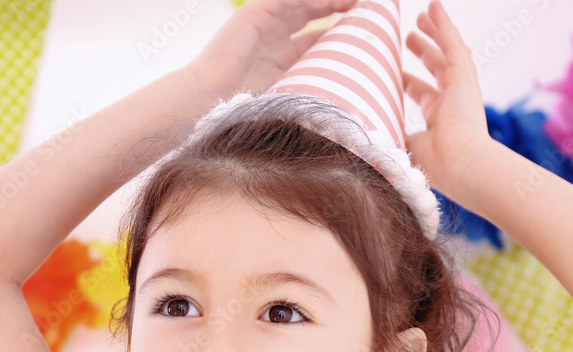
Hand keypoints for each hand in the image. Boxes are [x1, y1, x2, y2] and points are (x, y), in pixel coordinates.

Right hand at [185, 0, 357, 99]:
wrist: (206, 103)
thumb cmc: (243, 115)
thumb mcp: (286, 107)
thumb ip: (309, 100)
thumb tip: (346, 118)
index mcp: (281, 62)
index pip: (316, 41)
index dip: (339, 34)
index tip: (366, 35)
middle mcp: (274, 40)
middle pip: (313, 17)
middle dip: (339, 9)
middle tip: (366, 8)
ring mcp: (265, 25)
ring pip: (304, 2)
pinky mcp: (256, 13)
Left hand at [403, 0, 494, 196]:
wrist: (460, 166)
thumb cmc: (435, 167)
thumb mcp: (406, 148)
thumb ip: (393, 135)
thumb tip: (370, 133)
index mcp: (439, 121)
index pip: (422, 95)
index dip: (408, 82)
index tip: (394, 74)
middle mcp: (452, 103)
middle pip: (435, 69)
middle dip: (423, 51)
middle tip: (408, 36)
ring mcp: (460, 89)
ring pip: (446, 52)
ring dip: (435, 32)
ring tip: (422, 15)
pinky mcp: (464, 78)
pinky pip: (453, 44)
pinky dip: (444, 25)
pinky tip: (435, 7)